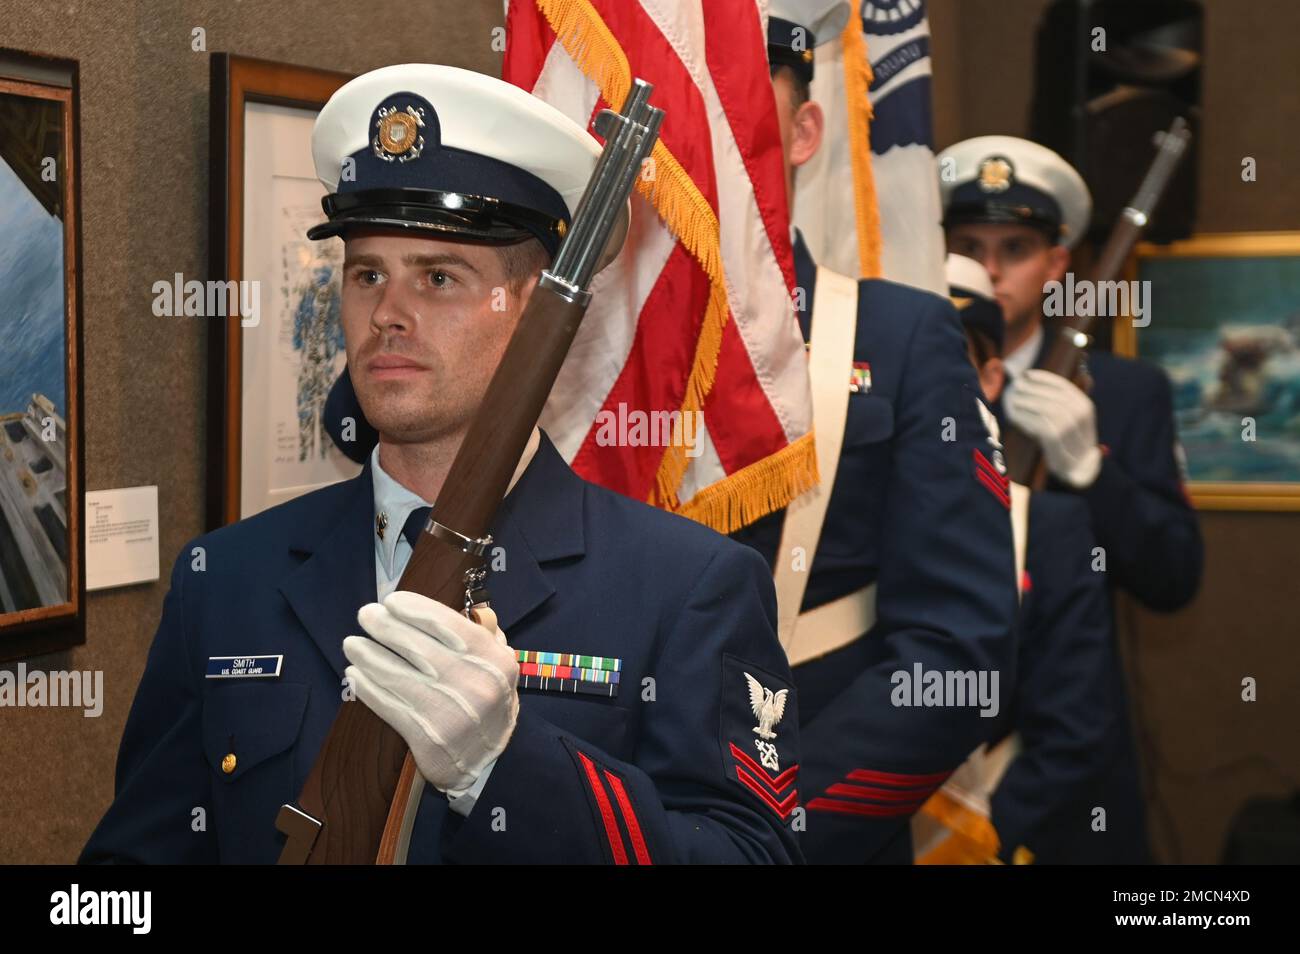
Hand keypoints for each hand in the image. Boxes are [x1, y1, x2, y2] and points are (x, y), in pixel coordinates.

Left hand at [343, 591, 518, 796]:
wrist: (489, 763)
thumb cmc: (490, 704)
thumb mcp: (501, 667)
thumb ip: (487, 636)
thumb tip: (472, 608)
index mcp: (492, 659)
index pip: (447, 624)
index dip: (414, 609)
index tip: (392, 601)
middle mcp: (472, 682)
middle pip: (417, 646)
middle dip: (385, 627)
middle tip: (365, 615)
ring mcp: (448, 711)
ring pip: (397, 674)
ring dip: (368, 656)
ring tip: (352, 643)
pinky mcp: (425, 735)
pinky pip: (388, 705)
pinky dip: (367, 688)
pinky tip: (355, 675)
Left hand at [1004, 368, 1101, 487]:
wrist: (1080, 467)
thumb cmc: (1069, 439)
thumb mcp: (1069, 417)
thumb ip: (1055, 401)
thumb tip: (1027, 380)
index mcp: (1084, 404)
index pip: (1062, 385)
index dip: (1043, 378)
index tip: (1027, 374)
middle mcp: (1080, 413)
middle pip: (1051, 395)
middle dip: (1031, 389)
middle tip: (1015, 386)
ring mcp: (1070, 427)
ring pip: (1045, 408)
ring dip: (1025, 402)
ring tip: (1012, 400)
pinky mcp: (1057, 439)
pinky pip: (1038, 424)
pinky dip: (1023, 418)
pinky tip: (1013, 415)